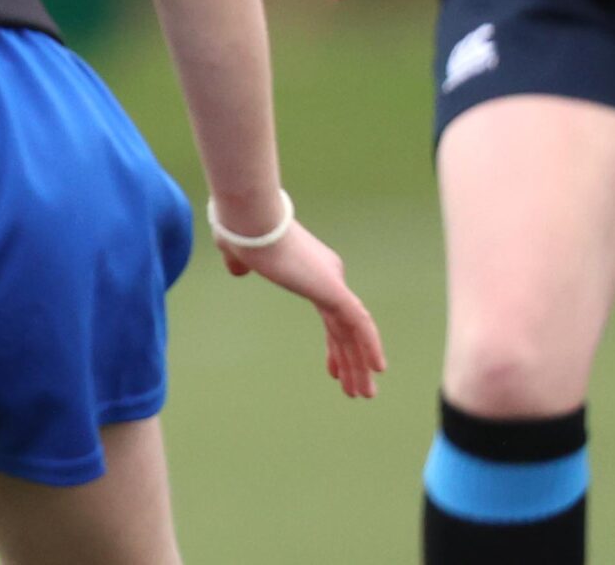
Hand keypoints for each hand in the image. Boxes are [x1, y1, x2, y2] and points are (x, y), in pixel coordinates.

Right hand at [216, 218, 386, 399]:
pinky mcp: (334, 290)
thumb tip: (237, 270)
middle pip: (345, 330)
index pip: (331, 318)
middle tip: (359, 391)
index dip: (335, 347)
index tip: (333, 371)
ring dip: (361, 364)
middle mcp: (329, 278)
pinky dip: (370, 347)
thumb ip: (241, 263)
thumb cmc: (241, 232)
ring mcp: (333, 283)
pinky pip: (359, 325)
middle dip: (351, 362)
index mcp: (312, 272)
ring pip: (354, 333)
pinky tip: (377, 369)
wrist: (249, 222)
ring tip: (365, 393)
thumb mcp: (238, 252)